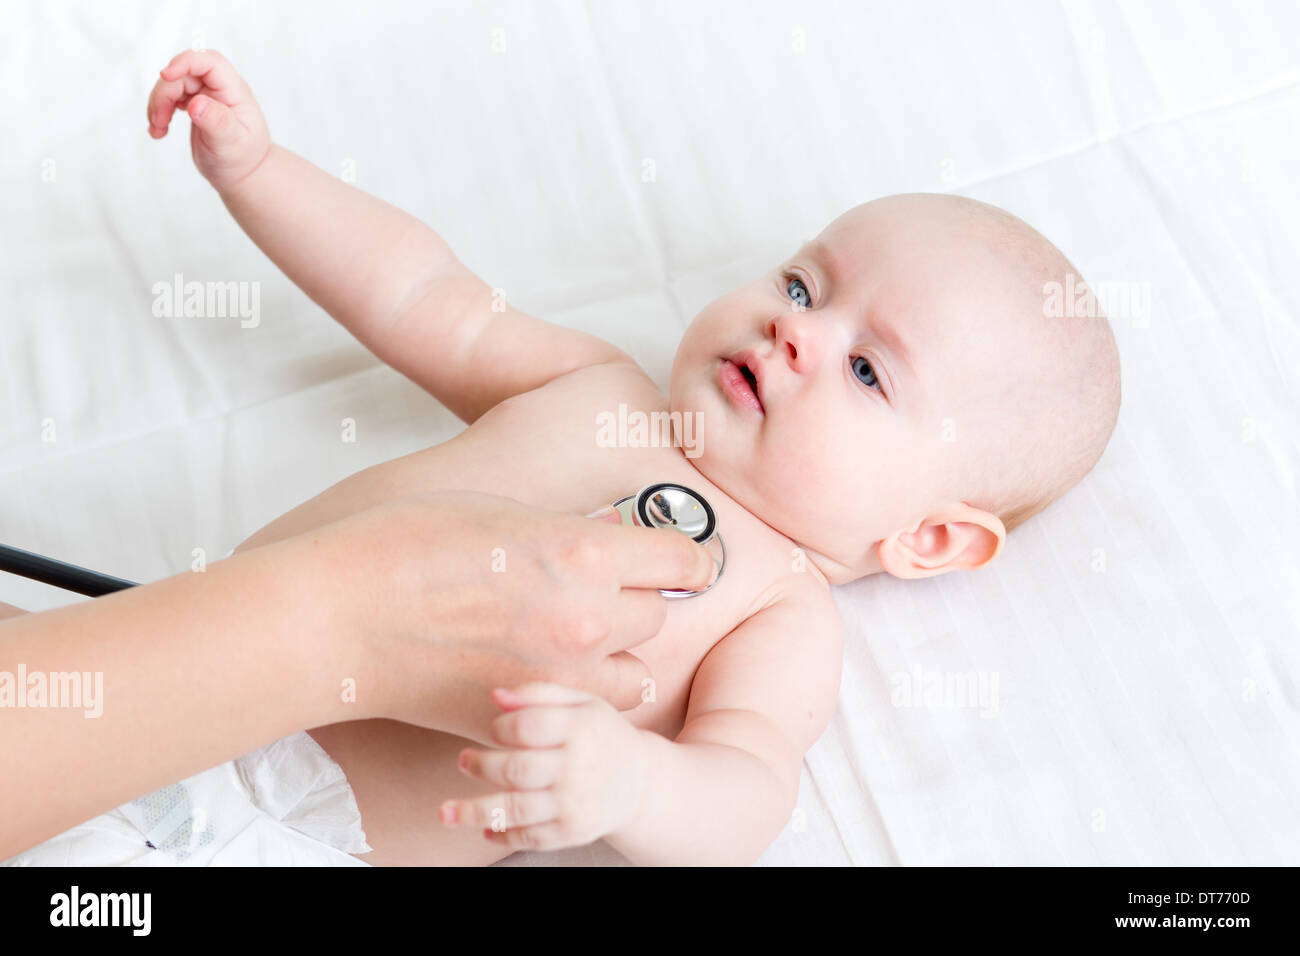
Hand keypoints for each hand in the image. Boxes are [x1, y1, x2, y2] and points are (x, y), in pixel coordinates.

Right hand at [147, 49, 270, 191]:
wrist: (244, 173)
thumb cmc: (244, 158)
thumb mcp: (232, 143)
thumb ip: (217, 122)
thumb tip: (196, 104)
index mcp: (234, 91)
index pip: (209, 62)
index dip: (185, 62)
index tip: (165, 76)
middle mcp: (220, 88)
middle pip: (184, 74)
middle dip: (164, 94)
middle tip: (158, 121)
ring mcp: (206, 94)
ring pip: (172, 85)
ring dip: (158, 104)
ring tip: (157, 130)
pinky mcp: (194, 104)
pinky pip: (170, 98)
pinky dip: (159, 112)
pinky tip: (159, 131)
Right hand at [304, 491, 716, 741]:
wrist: (343, 614)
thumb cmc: (410, 544)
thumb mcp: (504, 511)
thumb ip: (569, 532)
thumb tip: (608, 539)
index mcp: (586, 553)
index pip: (685, 558)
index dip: (681, 557)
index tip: (671, 560)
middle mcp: (587, 619)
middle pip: (657, 614)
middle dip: (634, 601)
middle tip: (595, 591)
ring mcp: (560, 677)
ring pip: (635, 672)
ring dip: (617, 656)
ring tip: (576, 639)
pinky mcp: (529, 716)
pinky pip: (587, 712)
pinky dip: (580, 697)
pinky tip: (545, 673)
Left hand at [440, 684, 648, 850]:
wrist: (637, 782)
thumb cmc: (599, 734)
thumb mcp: (581, 702)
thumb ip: (539, 693)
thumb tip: (495, 695)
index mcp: (582, 727)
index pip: (528, 726)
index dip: (501, 727)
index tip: (494, 730)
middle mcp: (579, 767)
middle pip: (516, 769)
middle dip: (482, 766)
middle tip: (464, 761)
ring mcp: (575, 804)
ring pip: (515, 810)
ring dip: (474, 811)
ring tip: (446, 812)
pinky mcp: (572, 832)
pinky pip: (529, 837)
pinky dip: (502, 835)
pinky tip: (485, 828)